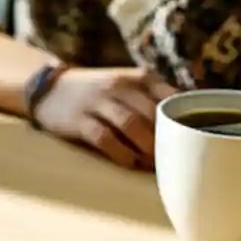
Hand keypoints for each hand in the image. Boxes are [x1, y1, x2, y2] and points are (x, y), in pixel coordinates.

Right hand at [33, 67, 176, 169]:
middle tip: (173, 160)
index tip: (191, 140)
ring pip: (130, 124)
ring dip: (145, 148)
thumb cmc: (97, 93)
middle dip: (165, 139)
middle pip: (152, 114)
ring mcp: (97, 101)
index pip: (171, 96)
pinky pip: (104, 138)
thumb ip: (155, 98)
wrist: (49, 88)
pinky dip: (120, 153)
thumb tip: (190, 125)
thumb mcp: (128, 85)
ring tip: (153, 164)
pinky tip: (128, 163)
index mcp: (139, 76)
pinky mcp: (79, 120)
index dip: (183, 120)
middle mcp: (119, 85)